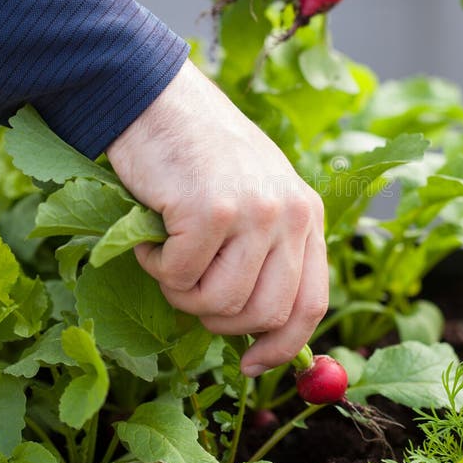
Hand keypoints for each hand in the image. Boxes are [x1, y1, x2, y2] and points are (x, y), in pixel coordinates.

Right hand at [106, 60, 327, 375]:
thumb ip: (268, 251)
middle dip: (219, 321)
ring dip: (182, 292)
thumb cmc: (198, 154)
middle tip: (188, 290)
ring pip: (220, 303)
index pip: (312, 303)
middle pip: (265, 314)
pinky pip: (179, 277)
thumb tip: (259, 330)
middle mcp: (291, 213)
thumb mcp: (255, 195)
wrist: (157, 97)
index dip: (283, 347)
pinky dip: (155, 266)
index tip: (250, 366)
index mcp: (307, 214)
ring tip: (167, 253)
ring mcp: (254, 211)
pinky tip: (150, 232)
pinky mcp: (211, 210)